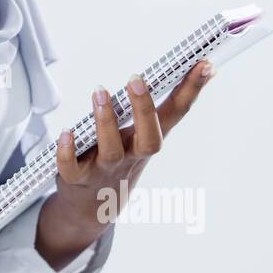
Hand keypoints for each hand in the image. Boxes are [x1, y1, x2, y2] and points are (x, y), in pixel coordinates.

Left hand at [38, 60, 215, 264]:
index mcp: (148, 139)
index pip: (176, 114)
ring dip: (105, 121)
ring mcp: (106, 170)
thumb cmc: (119, 160)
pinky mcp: (78, 179)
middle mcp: (132, 156)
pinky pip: (72, 168)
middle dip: (144, 110)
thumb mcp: (141, 135)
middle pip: (149, 140)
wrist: (91, 208)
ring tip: (99, 92)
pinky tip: (66, 132)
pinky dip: (68, 151)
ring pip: (111, 150)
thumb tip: (178, 71)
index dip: (192, 90)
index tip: (205, 64)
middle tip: (136, 78)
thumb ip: (155, 109)